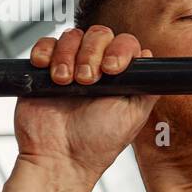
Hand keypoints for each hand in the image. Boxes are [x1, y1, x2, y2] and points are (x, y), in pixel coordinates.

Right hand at [16, 26, 156, 182]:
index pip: (124, 44)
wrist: (60, 157)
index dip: (119, 50)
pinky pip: (45, 44)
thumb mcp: (134, 115)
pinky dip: (46, 51)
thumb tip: (149, 56)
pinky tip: (48, 71)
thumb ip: (146, 86)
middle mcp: (95, 68)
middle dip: (93, 52)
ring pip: (72, 36)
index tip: (112, 69)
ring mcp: (69, 67)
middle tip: (87, 80)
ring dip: (69, 55)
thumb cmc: (97, 143)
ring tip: (66, 82)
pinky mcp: (43, 71)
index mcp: (119, 77)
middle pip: (98, 34)